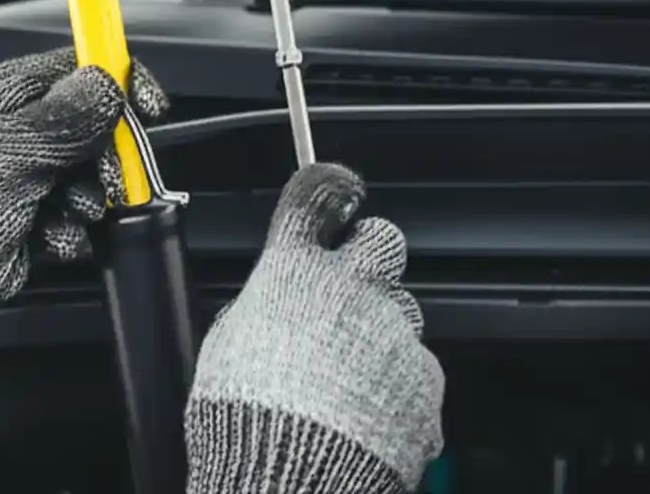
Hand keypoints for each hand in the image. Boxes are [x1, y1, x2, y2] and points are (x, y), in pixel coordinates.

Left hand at [0, 49, 166, 354]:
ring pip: (84, 172)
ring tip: (64, 211)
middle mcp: (7, 132)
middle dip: (102, 154)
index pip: (67, 70)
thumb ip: (64, 118)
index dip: (111, 81)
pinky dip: (67, 228)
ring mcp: (17, 174)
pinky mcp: (27, 214)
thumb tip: (106, 85)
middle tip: (105, 174)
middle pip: (84, 125)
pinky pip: (71, 212)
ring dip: (84, 197)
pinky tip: (47, 235)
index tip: (146, 101)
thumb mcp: (8, 153)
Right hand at [185, 163, 443, 493]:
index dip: (327, 186)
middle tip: (348, 288)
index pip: (315, 198)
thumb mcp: (226, 347)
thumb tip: (269, 303)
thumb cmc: (244, 421)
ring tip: (349, 378)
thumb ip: (260, 308)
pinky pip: (415, 368)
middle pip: (383, 240)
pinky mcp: (423, 379)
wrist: (291, 481)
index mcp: (295, 274)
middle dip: (369, 257)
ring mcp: (394, 333)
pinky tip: (369, 414)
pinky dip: (397, 386)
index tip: (335, 189)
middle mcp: (353, 290)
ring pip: (402, 310)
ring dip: (380, 332)